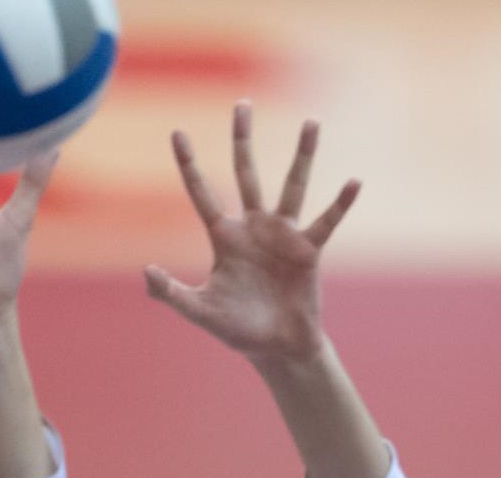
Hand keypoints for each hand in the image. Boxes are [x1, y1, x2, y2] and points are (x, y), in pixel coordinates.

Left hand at [145, 102, 361, 366]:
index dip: (189, 165)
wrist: (276, 348)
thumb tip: (147, 271)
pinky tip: (353, 182)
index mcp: (224, 238)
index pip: (202, 194)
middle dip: (243, 140)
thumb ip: (171, 294)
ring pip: (292, 186)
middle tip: (242, 105)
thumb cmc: (237, 329)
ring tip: (312, 123)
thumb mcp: (200, 311)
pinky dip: (339, 204)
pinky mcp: (308, 250)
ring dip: (303, 155)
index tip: (178, 133)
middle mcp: (253, 227)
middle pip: (246, 173)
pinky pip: (326, 222)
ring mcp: (282, 235)